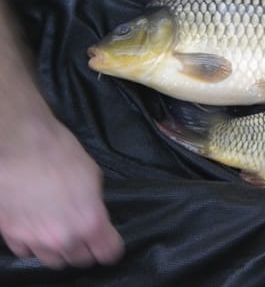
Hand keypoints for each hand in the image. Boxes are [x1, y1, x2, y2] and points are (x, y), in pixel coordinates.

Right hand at [0, 113, 124, 268]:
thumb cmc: (61, 154)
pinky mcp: (11, 235)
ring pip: (54, 260)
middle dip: (86, 249)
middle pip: (81, 260)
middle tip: (83, 234)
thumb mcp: (93, 178)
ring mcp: (35, 239)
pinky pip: (27, 251)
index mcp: (90, 222)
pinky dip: (33, 244)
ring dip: (60, 250)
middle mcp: (64, 237)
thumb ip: (94, 205)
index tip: (109, 242)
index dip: (111, 247)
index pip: (108, 253)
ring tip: (59, 232)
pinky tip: (36, 228)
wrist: (22, 145)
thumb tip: (94, 213)